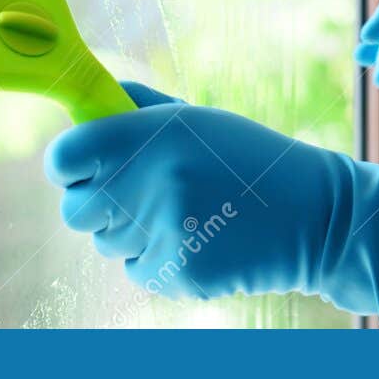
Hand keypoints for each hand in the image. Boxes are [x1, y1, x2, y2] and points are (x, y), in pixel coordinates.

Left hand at [47, 81, 378, 325]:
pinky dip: (156, 257)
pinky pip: (136, 269)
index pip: (63, 158)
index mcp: (156, 134)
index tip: (79, 164)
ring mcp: (165, 232)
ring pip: (105, 242)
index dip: (66, 162)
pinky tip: (197, 237)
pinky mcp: (178, 272)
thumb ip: (137, 110)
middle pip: (75, 209)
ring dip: (128, 229)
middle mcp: (154, 182)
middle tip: (130, 190)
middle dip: (94, 200)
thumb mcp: (198, 119)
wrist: (315, 216)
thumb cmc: (250, 159)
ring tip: (181, 210)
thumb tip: (85, 106)